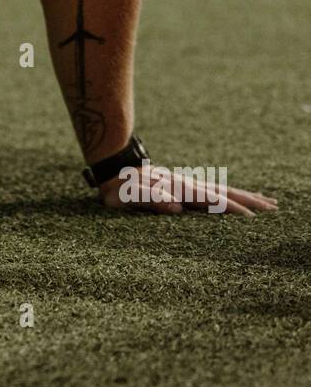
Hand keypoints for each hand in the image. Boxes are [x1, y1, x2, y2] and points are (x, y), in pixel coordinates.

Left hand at [98, 165, 277, 217]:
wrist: (113, 168)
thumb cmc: (118, 189)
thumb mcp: (128, 197)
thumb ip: (150, 200)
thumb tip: (176, 207)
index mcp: (177, 189)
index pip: (209, 199)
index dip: (229, 208)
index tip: (250, 217)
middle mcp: (186, 184)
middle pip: (223, 191)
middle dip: (248, 200)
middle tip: (273, 207)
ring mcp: (186, 184)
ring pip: (221, 189)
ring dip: (243, 195)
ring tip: (266, 202)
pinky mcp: (184, 186)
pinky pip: (212, 190)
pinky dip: (229, 194)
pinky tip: (237, 199)